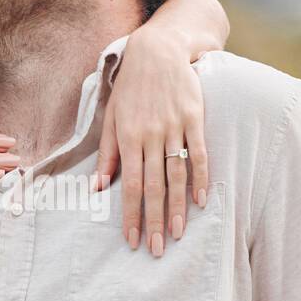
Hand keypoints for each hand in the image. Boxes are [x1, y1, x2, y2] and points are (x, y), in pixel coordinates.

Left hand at [96, 32, 209, 255]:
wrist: (157, 51)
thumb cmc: (130, 87)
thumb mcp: (111, 116)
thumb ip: (107, 153)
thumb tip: (99, 187)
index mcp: (128, 137)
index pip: (130, 185)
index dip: (131, 215)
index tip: (133, 240)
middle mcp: (151, 135)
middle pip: (153, 186)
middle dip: (155, 221)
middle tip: (157, 249)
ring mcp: (174, 127)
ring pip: (176, 175)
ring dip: (178, 207)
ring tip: (179, 233)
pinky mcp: (194, 118)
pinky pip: (198, 153)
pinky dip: (200, 178)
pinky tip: (201, 201)